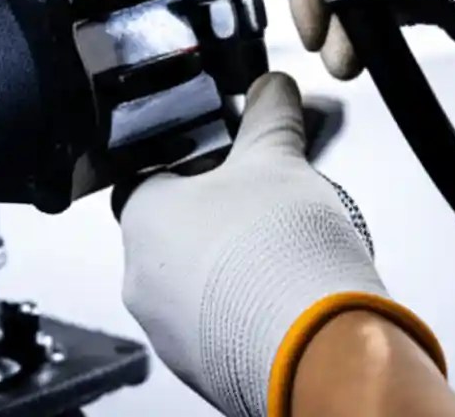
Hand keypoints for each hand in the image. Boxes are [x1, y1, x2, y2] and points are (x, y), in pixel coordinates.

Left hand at [119, 72, 442, 416]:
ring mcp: (167, 328)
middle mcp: (139, 277)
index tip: (228, 164)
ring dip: (233, 265)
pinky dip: (245, 308)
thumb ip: (269, 116)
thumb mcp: (277, 159)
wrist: (314, 346)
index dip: (193, 164)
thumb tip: (272, 88)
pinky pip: (217, 326)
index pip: (148, 177)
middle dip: (221, 217)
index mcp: (142, 217)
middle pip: (175, 231)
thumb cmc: (278, 252)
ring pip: (195, 282)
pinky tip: (285, 294)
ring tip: (283, 252)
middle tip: (265, 207)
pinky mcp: (201, 366)